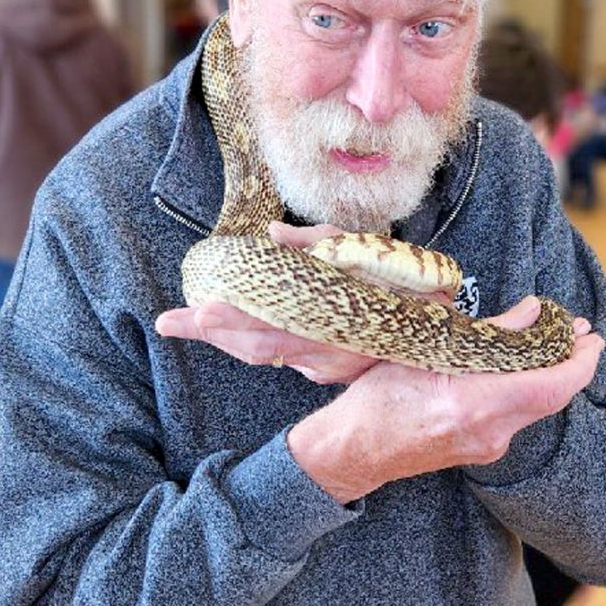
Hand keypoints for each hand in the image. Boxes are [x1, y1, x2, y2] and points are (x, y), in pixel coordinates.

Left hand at [155, 222, 380, 384]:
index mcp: (330, 317)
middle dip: (210, 332)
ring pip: (263, 355)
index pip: (269, 322)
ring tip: (188, 322)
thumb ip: (316, 243)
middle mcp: (323, 350)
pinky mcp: (328, 372)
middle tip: (168, 322)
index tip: (201, 309)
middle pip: (254, 346)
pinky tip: (232, 330)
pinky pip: (283, 358)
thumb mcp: (365, 250)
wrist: (437, 330)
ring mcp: (324, 365)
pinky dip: (254, 343)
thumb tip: (273, 233)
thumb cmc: (400, 280)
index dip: (233, 319)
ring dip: (225, 340)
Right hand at [287, 298, 602, 503]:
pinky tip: (519, 367)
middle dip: (569, 363)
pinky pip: (516, 416)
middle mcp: (490, 432)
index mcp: (476, 404)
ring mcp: (487, 446)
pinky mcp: (480, 450)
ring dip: (548, 375)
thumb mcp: (428, 352)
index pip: (551, 386)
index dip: (580, 363)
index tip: (592, 339)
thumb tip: (532, 313)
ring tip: (552, 342)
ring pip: (534, 407)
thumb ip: (488, 334)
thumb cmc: (379, 398)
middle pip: (550, 397)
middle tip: (578, 332)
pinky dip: (525, 390)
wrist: (353, 450)